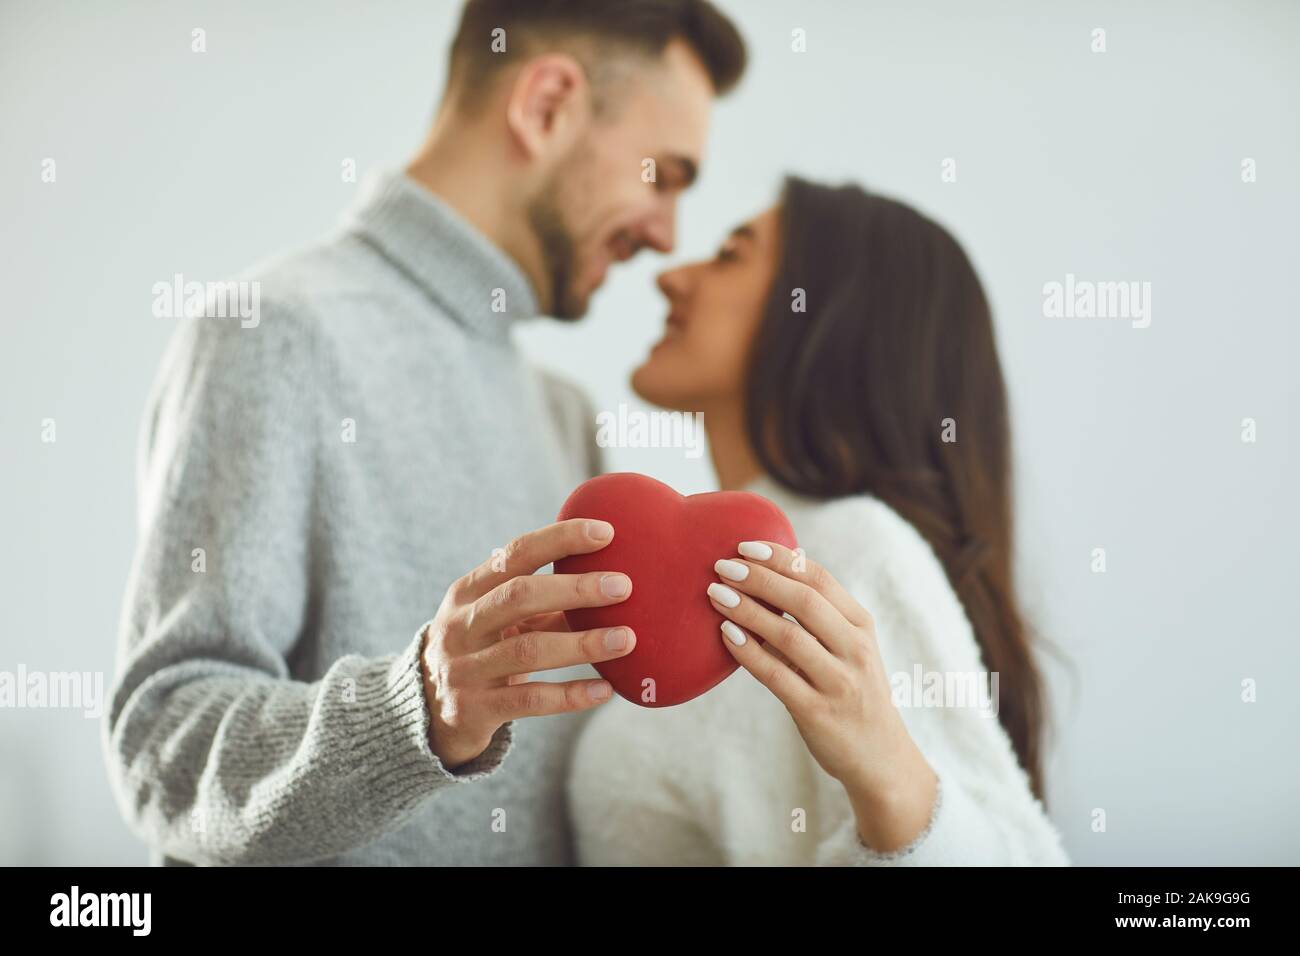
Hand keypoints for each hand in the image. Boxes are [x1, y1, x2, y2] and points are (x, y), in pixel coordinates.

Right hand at [420, 518, 635, 769]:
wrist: (424, 711)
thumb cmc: (480, 650)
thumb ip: (544, 602)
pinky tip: (605, 689)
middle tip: (623, 586)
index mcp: (467, 592)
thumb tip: (611, 582)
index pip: (514, 554)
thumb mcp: (498, 621)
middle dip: (575, 588)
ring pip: (528, 650)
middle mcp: (461, 625)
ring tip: (626, 639)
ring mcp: (464, 668)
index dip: (559, 540)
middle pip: (519, 596)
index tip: (605, 532)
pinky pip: (530, 701)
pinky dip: (570, 695)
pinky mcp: (474, 710)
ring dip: (582, 644)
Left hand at [707, 540, 937, 851]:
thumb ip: (818, 616)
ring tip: (716, 594)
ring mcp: (839, 682)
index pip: (819, 579)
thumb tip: (770, 570)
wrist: (880, 758)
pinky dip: (749, 652)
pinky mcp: (818, 713)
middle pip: (804, 602)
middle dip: (760, 579)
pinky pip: (776, 676)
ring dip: (747, 611)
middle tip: (722, 566)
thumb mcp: (849, 648)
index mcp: (861, 625)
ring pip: (788, 636)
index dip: (780, 558)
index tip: (744, 545)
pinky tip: (726, 635)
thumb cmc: (852, 692)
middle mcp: (855, 650)